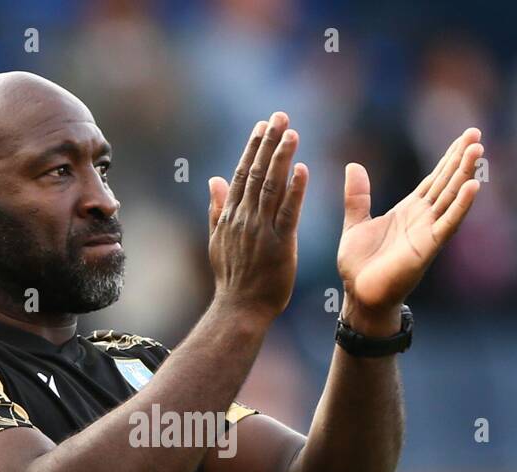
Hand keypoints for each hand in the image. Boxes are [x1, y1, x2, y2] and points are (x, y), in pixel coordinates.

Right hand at [207, 112, 308, 322]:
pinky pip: (288, 213)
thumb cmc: (232, 279)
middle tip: (280, 116)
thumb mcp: (218, 240)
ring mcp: (260, 231)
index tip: (263, 125)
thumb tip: (212, 179)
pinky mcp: (279, 245)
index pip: (241, 173)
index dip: (253, 147)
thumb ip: (217, 208)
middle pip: (256, 173)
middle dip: (269, 143)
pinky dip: (295, 191)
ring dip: (282, 158)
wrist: (240, 309)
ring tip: (292, 134)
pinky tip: (303, 170)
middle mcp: (243, 218)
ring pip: (271, 187)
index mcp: (230, 216)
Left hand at [337, 128, 483, 333]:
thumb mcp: (355, 223)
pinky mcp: (428, 248)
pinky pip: (447, 224)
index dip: (449, 157)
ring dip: (465, 174)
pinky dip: (460, 206)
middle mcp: (423, 218)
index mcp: (409, 210)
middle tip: (477, 133)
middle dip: (461, 158)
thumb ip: (357, 196)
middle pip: (447, 182)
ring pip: (451, 198)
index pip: (435, 178)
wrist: (359, 295)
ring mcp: (428, 232)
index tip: (465, 136)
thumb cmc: (360, 266)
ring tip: (478, 149)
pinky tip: (474, 187)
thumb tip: (354, 166)